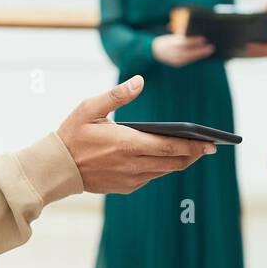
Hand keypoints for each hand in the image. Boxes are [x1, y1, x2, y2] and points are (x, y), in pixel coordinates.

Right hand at [56, 76, 215, 193]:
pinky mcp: (125, 187)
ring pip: (164, 171)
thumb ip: (117, 94)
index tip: (210, 143)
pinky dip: (161, 168)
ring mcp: (130, 179)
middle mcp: (133, 164)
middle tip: (209, 147)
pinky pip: (151, 177)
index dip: (193, 146)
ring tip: (191, 150)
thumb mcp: (90, 108)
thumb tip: (139, 80)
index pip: (170, 147)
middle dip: (194, 154)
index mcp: (128, 144)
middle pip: (174, 162)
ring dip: (179, 162)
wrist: (56, 168)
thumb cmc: (72, 134)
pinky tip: (165, 158)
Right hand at [152, 34, 214, 65]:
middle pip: (189, 51)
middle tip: (211, 47)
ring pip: (190, 58)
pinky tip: (203, 55)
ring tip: (210, 51)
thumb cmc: (165, 41)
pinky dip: (196, 58)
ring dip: (201, 55)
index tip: (203, 38)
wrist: (154, 51)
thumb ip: (180, 32)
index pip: (184, 42)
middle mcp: (172, 52)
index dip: (194, 41)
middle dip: (201, 50)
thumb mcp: (172, 35)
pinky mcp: (177, 64)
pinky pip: (188, 61)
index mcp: (170, 43)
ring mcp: (174, 59)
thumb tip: (191, 29)